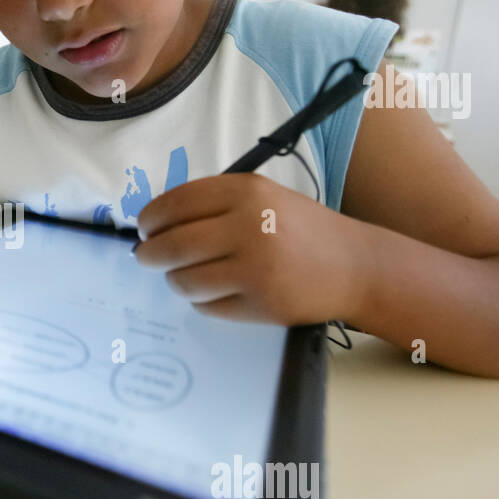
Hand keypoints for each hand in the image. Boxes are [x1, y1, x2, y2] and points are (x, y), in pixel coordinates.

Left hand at [134, 173, 368, 325]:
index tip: (144, 228)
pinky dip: (202, 300)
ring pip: (184, 280)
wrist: (354, 265)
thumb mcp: (262, 198)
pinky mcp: (261, 305)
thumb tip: (154, 223)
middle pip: (172, 245)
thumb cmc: (299, 229)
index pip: (176, 203)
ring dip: (175, 280)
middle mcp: (250, 227)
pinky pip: (206, 306)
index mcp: (247, 192)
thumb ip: (214, 204)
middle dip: (149, 254)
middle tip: (146, 257)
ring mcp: (256, 269)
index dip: (151, 219)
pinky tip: (217, 292)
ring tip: (185, 275)